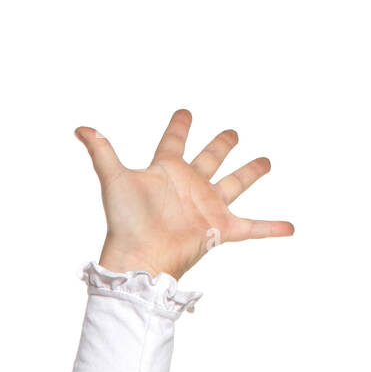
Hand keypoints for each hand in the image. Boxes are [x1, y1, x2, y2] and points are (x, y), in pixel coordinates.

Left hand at [74, 108, 292, 280]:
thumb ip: (101, 151)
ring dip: (251, 173)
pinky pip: (252, 228)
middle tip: (232, 132)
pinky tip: (291, 228)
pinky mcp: (219, 229)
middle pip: (211, 158)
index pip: (174, 140)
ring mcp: (206, 207)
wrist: (138, 258)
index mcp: (167, 170)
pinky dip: (272, 228)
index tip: (184, 113)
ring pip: (235, 183)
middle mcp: (189, 186)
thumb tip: (79, 128)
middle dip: (222, 145)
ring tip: (265, 162)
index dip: (179, 126)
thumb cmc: (125, 221)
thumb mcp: (114, 179)